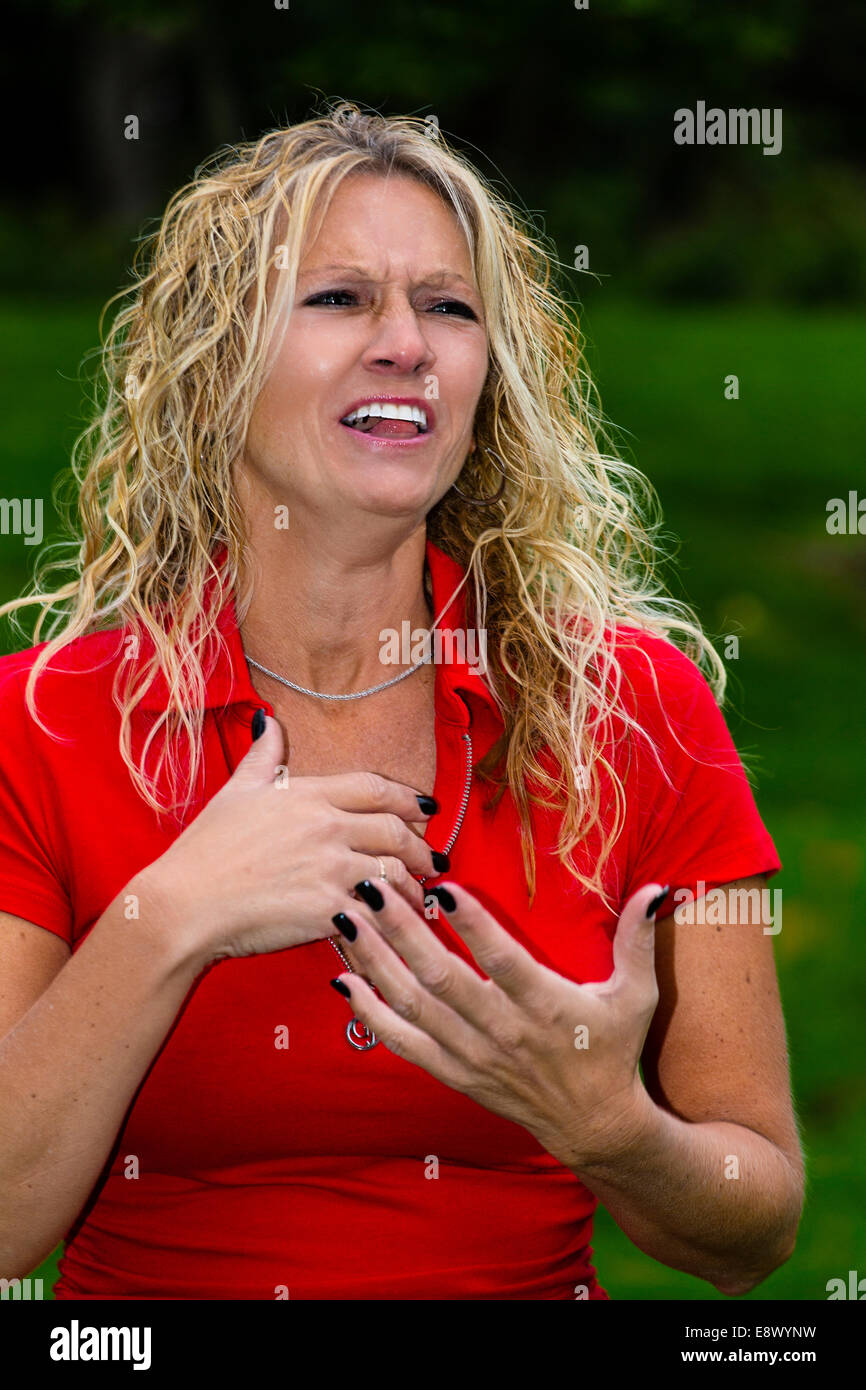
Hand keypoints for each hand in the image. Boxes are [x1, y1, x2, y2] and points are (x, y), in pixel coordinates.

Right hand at [140, 714, 444, 968]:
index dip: (409, 797)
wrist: (184, 905)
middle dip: (420, 846)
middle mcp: (327, 828)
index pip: (376, 788)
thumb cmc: (204, 852)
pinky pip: (378, 912)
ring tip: (418, 894)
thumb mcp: (235, 792)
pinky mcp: (329, 910)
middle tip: (432, 857)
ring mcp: (331, 870)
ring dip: (413, 885)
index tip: (427, 808)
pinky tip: (398, 924)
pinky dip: (394, 917)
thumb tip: (269, 719)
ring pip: (395, 873)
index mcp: (308, 795)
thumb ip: (262, 756)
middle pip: (396, 830)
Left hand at [330, 878, 666, 1170]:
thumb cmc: (612, 1049)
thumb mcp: (635, 995)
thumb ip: (639, 940)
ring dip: (376, 963)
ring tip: (346, 921)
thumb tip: (657, 888)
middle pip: (443, 979)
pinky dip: (371, 1015)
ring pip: (414, 1006)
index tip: (443, 886)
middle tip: (370, 887)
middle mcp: (503, 1032)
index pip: (503, 962)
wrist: (594, 1126)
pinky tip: (344, 981)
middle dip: (401, 931)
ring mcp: (473, 1056)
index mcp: (546, 1006)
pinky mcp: (454, 1072)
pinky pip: (403, 1043)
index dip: (473, 925)